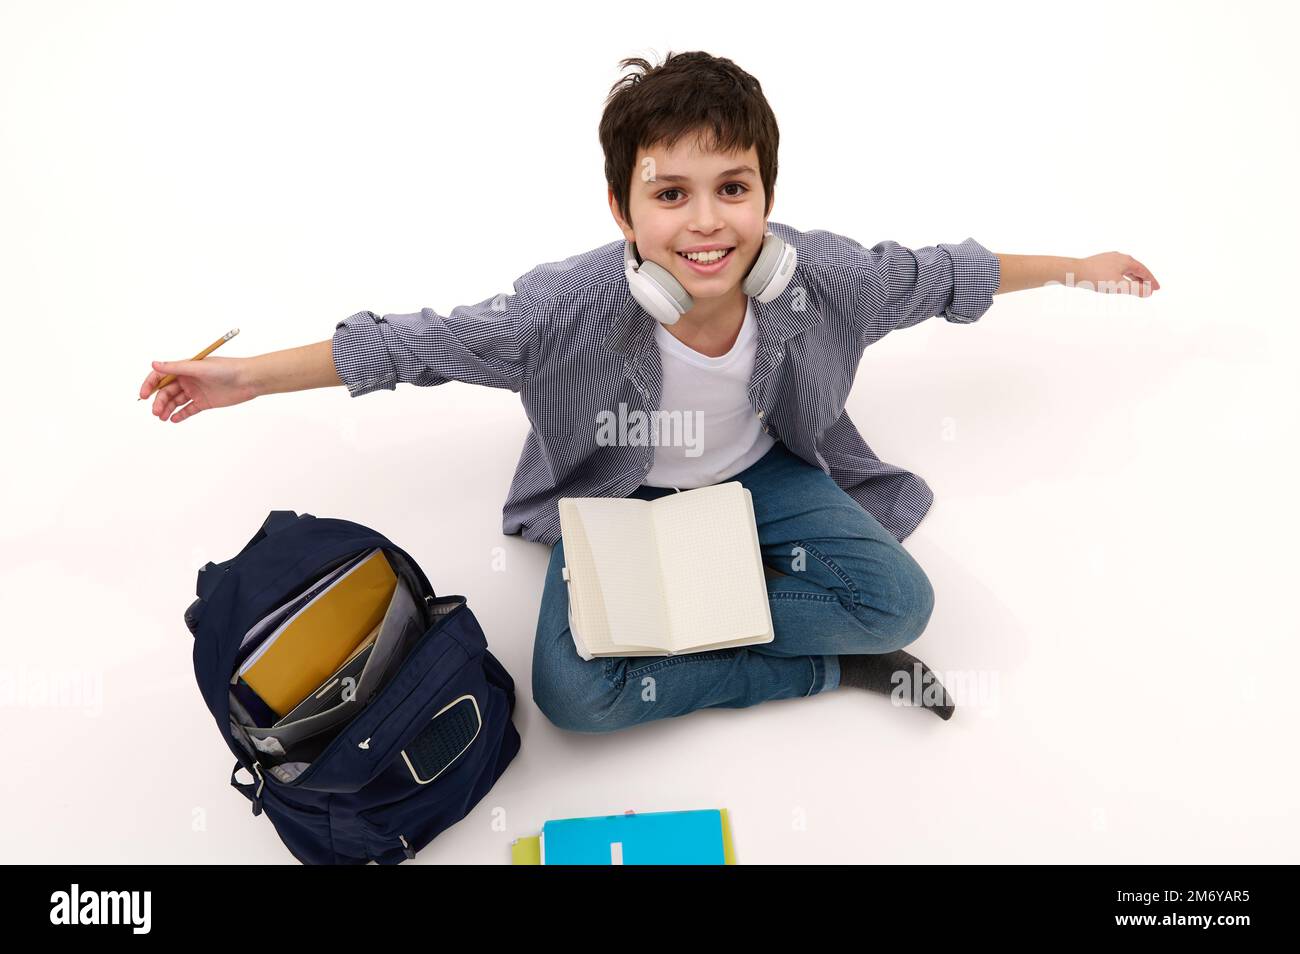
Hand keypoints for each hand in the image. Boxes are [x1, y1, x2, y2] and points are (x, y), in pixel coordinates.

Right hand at [139, 356, 257, 422]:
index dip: (150, 385)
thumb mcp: (199, 367)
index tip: (143, 395)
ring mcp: (196, 391)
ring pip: (176, 401)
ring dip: (167, 408)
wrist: (248, 379)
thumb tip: (154, 364)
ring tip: (162, 417)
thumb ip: (176, 367)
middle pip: (166, 391)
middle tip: (156, 412)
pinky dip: (180, 415)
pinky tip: (173, 419)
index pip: (161, 376)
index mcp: (184, 368)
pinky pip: (188, 409)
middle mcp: (188, 379)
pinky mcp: (204, 402)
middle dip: (159, 401)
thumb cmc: (226, 369)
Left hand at [1075, 252, 1160, 296]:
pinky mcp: (1100, 262)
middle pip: (1135, 269)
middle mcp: (1119, 257)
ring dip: (1132, 279)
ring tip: (1136, 288)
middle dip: (1143, 280)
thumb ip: (1135, 289)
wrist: (1074, 271)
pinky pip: (1116, 270)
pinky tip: (1118, 282)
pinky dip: (1122, 277)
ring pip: (1125, 270)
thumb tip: (1149, 292)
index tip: (1157, 289)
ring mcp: (1109, 259)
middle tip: (1149, 289)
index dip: (1151, 281)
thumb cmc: (1096, 278)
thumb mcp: (1119, 286)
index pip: (1143, 271)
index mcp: (1126, 260)